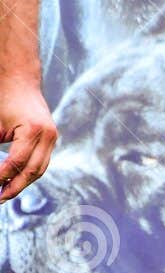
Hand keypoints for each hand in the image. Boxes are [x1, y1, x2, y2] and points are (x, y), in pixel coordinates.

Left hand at [0, 79, 56, 202]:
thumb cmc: (4, 99)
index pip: (17, 162)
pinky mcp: (51, 139)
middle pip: (32, 171)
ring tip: (6, 192)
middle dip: (15, 186)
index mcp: (34, 130)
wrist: (20, 80)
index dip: (2, 177)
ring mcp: (52, 138)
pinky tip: (15, 179)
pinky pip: (41, 162)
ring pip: (40, 169)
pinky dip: (29, 173)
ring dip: (23, 183)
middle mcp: (48, 136)